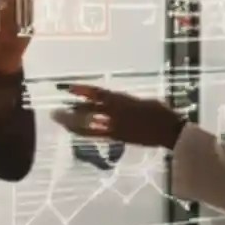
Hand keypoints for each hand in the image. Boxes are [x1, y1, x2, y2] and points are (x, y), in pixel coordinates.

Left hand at [51, 84, 187, 148]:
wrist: (169, 130)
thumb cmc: (160, 112)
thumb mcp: (143, 100)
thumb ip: (126, 100)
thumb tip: (114, 100)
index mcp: (123, 100)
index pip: (99, 94)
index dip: (83, 91)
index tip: (69, 88)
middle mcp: (117, 113)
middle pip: (88, 111)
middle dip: (70, 112)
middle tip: (54, 112)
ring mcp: (116, 126)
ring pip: (90, 125)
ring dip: (73, 123)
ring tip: (60, 121)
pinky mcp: (118, 137)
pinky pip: (97, 134)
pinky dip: (85, 132)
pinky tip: (75, 131)